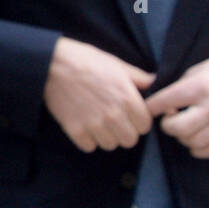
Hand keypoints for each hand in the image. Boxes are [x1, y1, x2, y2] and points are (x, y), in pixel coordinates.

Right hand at [43, 36, 155, 151]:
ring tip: (98, 122)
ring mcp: (94, 125)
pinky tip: (84, 125)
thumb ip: (139, 78)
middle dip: (124, 131)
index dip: (139, 121)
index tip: (130, 115)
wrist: (52, 64)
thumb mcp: (117, 64)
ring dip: (106, 136)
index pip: (145, 126)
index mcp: (127, 98)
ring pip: (110, 145)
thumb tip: (156, 83)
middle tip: (115, 120)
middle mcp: (113, 115)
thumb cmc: (86, 60)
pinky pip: (89, 147)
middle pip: (130, 140)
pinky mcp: (75, 131)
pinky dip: (87, 139)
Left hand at [143, 49, 208, 159]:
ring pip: (191, 142)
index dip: (151, 106)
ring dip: (182, 137)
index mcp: (200, 86)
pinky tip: (196, 139)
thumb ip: (182, 86)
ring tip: (185, 127)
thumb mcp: (201, 69)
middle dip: (166, 125)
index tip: (149, 108)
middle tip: (169, 119)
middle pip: (177, 128)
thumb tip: (162, 100)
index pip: (165, 101)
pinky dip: (197, 149)